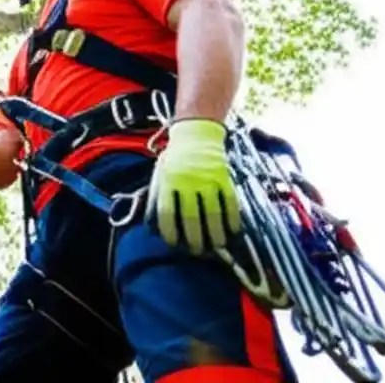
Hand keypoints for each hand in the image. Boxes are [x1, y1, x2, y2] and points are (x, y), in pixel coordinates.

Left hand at [145, 118, 241, 254]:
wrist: (196, 133)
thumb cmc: (175, 158)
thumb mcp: (160, 174)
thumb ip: (157, 197)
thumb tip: (152, 225)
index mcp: (168, 181)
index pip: (166, 212)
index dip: (169, 231)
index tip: (174, 243)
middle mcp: (187, 182)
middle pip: (190, 217)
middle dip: (194, 239)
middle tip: (197, 251)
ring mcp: (208, 180)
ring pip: (213, 213)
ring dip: (215, 233)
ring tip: (216, 246)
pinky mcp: (224, 178)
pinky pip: (230, 203)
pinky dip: (232, 219)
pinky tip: (232, 231)